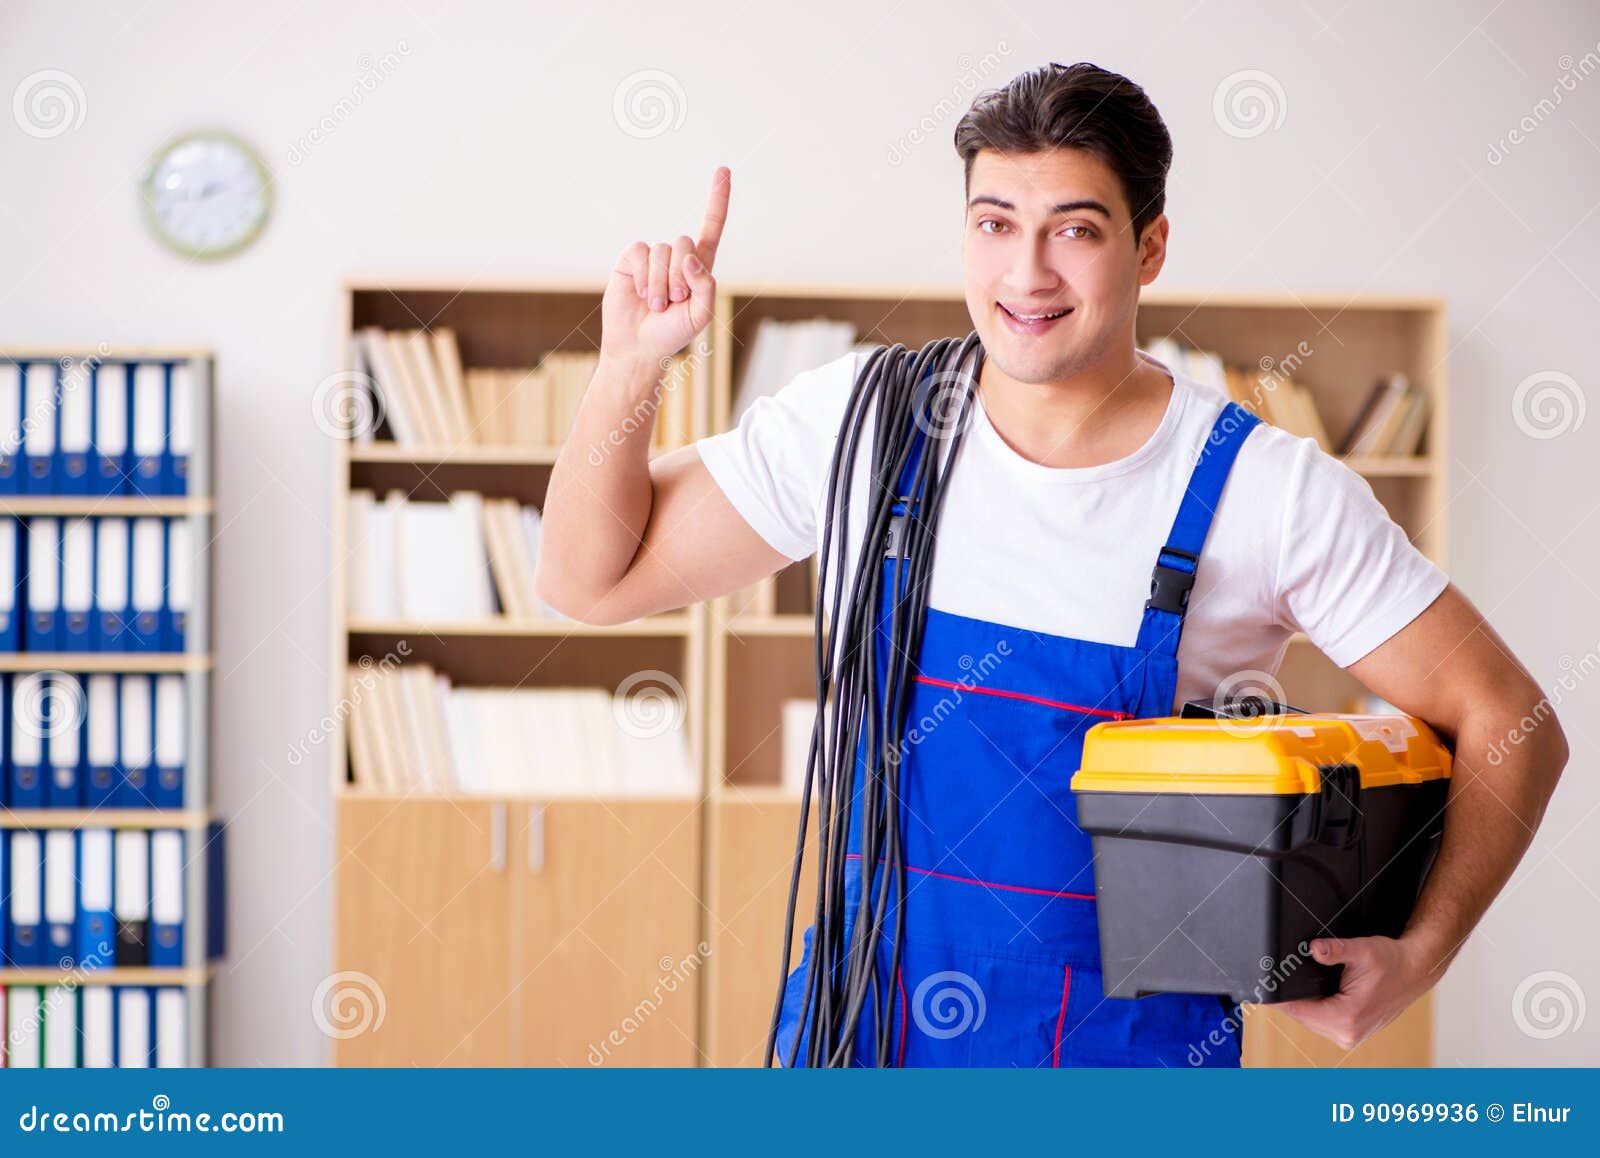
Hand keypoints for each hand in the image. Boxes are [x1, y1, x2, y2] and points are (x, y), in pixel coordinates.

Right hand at [601, 166, 729, 365]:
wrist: (639, 347)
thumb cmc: (672, 333)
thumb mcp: (701, 315)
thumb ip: (706, 286)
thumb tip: (691, 258)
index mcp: (700, 267)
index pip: (712, 227)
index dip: (717, 199)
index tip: (722, 171)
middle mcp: (677, 257)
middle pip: (686, 243)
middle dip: (680, 276)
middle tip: (673, 302)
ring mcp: (654, 257)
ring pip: (663, 251)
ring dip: (659, 284)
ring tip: (656, 305)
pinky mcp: (631, 259)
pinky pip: (640, 252)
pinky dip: (642, 276)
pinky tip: (638, 293)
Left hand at [1274, 933, 1444, 1051]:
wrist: (1415, 971)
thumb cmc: (1392, 962)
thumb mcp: (1363, 950)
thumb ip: (1335, 950)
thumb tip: (1313, 948)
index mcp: (1346, 1019)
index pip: (1296, 1010)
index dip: (1277, 995)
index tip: (1261, 983)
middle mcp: (1346, 1034)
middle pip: (1300, 1015)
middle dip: (1290, 995)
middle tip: (1278, 973)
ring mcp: (1348, 1036)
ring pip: (1309, 1019)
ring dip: (1303, 1002)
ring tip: (1301, 980)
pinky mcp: (1349, 1033)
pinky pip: (1320, 1020)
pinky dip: (1314, 1006)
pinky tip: (1316, 991)